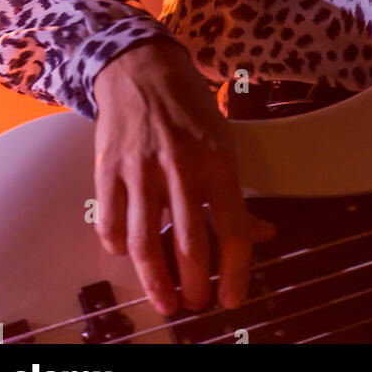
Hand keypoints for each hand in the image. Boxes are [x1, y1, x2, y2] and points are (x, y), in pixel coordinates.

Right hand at [92, 38, 273, 317]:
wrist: (141, 67)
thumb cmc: (189, 105)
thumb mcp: (225, 139)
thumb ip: (238, 192)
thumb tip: (263, 234)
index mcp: (218, 160)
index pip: (234, 229)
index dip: (235, 273)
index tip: (232, 299)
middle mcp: (181, 167)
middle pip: (189, 245)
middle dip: (194, 286)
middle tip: (196, 303)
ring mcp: (141, 169)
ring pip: (144, 244)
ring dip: (156, 282)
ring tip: (166, 301)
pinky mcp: (108, 169)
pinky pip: (110, 224)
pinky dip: (118, 249)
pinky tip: (128, 256)